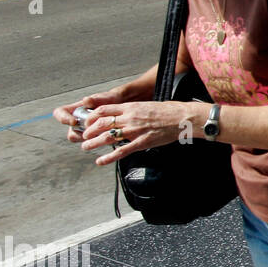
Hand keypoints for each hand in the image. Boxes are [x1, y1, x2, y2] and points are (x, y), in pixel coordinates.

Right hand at [54, 90, 123, 144]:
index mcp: (75, 110)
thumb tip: (86, 100)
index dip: (63, 118)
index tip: (73, 121)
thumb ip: (96, 99)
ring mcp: (85, 130)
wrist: (121, 106)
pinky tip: (109, 136)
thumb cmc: (110, 100)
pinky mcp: (94, 137)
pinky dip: (100, 141)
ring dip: (92, 139)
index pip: (60, 113)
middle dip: (82, 134)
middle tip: (93, 131)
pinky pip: (93, 143)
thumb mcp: (105, 98)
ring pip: (82, 140)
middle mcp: (78, 121)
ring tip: (104, 132)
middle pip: (71, 133)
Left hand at [79, 101, 198, 166]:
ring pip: (107, 137)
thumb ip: (133, 110)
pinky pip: (122, 151)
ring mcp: (135, 130)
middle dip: (89, 131)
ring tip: (86, 147)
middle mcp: (129, 118)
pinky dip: (109, 157)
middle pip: (101, 124)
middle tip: (84, 137)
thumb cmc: (169, 111)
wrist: (183, 117)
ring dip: (93, 143)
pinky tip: (101, 161)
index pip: (104, 110)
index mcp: (131, 107)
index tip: (88, 122)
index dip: (92, 117)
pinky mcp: (142, 142)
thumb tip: (125, 115)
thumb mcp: (147, 105)